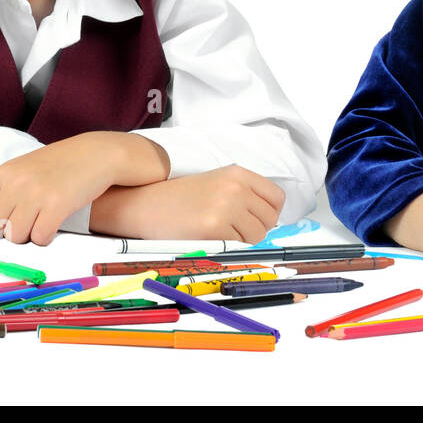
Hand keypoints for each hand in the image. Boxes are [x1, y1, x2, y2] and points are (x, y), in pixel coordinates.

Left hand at [0, 132, 167, 245]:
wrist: (96, 154)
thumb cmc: (61, 164)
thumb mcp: (25, 168)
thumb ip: (5, 190)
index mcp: (4, 173)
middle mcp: (16, 183)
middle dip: (3, 235)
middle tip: (19, 227)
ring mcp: (37, 194)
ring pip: (14, 236)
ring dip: (26, 237)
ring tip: (37, 225)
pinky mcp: (57, 206)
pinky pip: (40, 238)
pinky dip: (44, 238)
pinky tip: (51, 227)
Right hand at [88, 165, 286, 242]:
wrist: (145, 204)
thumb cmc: (179, 198)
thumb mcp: (216, 183)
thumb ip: (244, 194)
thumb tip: (270, 218)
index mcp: (238, 174)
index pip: (277, 197)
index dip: (270, 213)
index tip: (258, 220)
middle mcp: (236, 188)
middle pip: (269, 219)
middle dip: (256, 229)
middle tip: (233, 231)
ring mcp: (227, 208)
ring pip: (257, 236)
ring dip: (243, 241)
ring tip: (219, 234)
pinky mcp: (216, 229)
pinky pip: (239, 247)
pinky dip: (229, 248)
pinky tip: (210, 239)